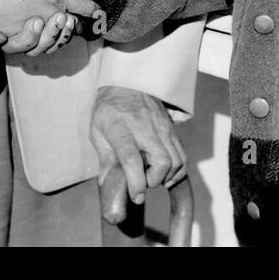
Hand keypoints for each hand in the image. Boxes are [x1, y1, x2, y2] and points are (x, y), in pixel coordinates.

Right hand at [0, 0, 97, 54]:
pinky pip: (59, 41)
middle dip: (94, 8)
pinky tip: (57, 32)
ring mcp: (50, 20)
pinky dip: (61, 38)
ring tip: (73, 21)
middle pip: (90, 7)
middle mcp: (58, 0)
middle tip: (94, 8)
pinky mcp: (41, 36)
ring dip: (77, 24)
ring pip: (76, 27)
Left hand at [91, 86, 187, 211]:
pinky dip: (177, 169)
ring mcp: (161, 127)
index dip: (136, 182)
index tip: (137, 196)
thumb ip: (105, 159)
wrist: (126, 83)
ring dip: (167, 176)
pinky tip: (163, 170)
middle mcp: (144, 127)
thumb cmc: (108, 110)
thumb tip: (107, 185)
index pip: (131, 158)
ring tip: (152, 174)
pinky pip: (182, 155)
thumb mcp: (97, 132)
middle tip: (143, 181)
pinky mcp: (172, 129)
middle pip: (162, 161)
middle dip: (155, 180)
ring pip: (177, 160)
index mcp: (120, 128)